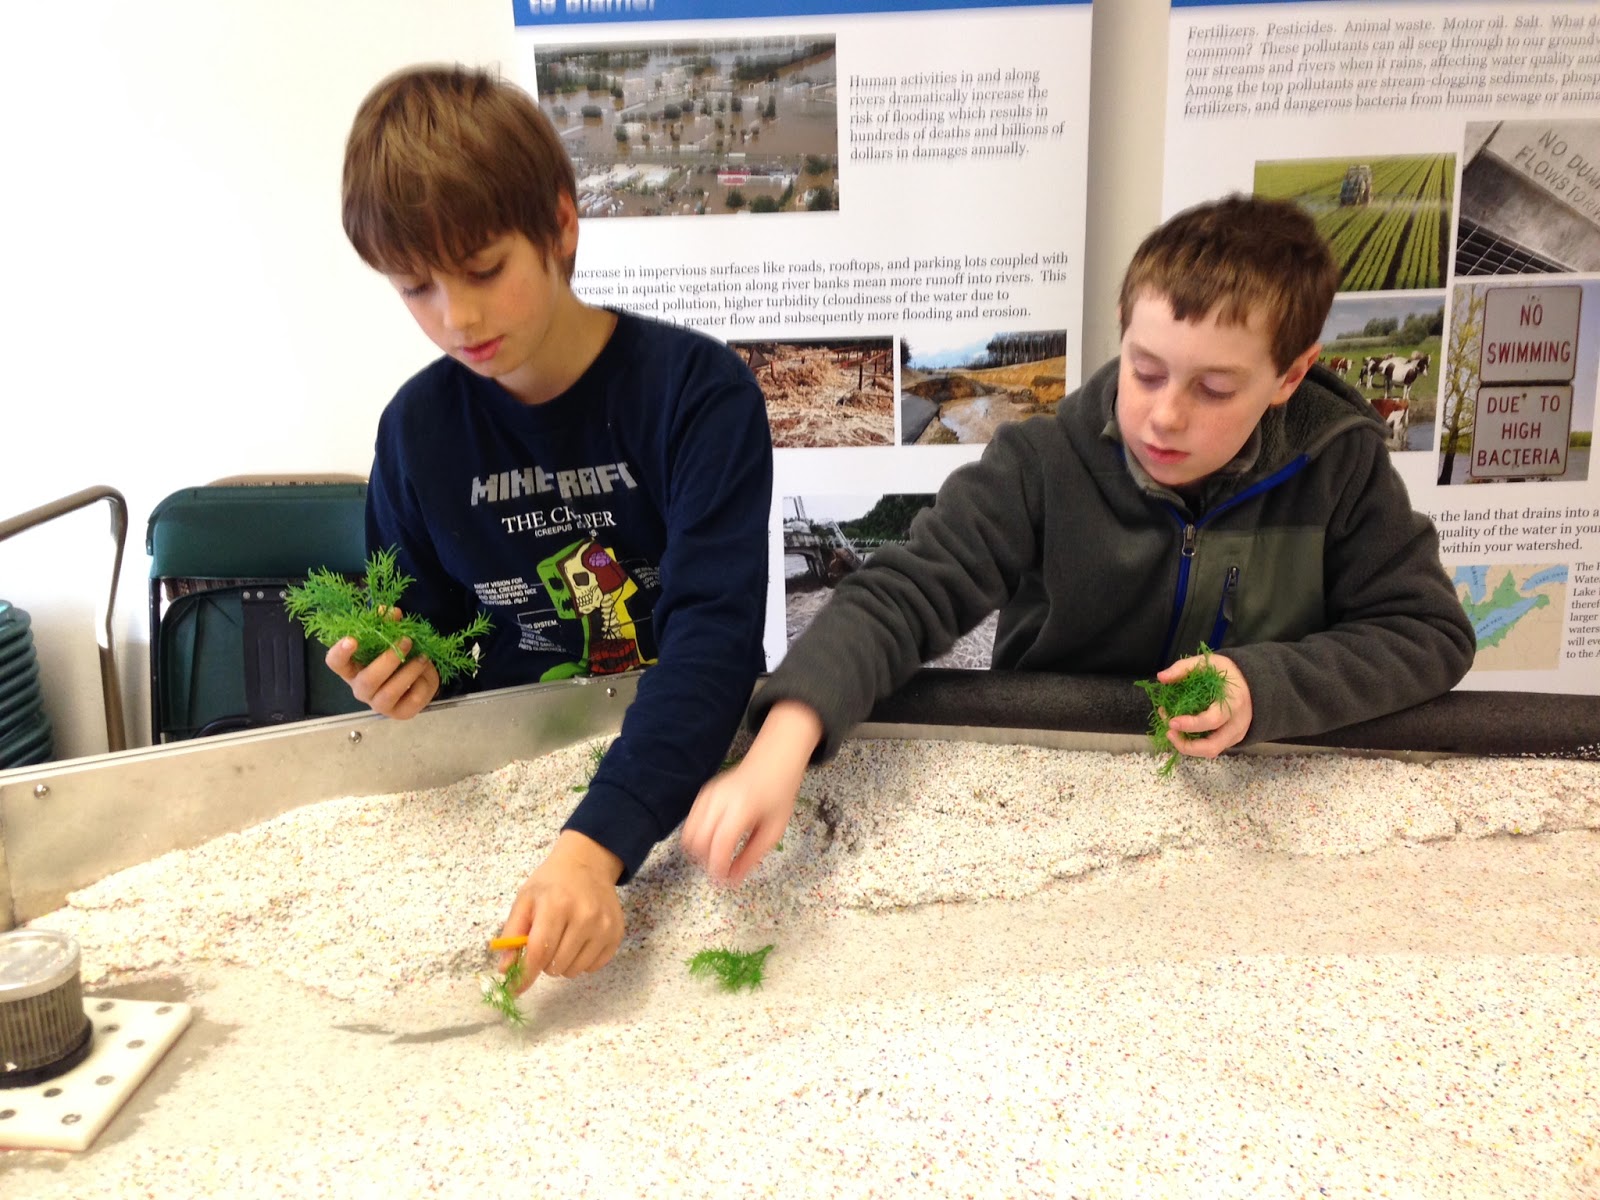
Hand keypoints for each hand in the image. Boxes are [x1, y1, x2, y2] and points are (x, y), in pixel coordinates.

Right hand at [324, 606, 439, 719]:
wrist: (418, 679)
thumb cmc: (397, 657)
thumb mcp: (392, 639)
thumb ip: (388, 624)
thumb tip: (391, 612)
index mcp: (352, 668)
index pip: (335, 663)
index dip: (340, 652)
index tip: (352, 639)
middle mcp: (361, 689)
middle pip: (367, 681)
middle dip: (388, 660)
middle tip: (406, 641)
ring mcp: (379, 704)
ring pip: (389, 693)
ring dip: (408, 672)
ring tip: (423, 657)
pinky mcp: (400, 713)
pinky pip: (411, 701)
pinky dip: (423, 684)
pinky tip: (426, 673)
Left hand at [497, 830, 624, 991]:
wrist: (587, 863)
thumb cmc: (551, 883)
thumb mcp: (525, 900)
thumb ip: (512, 935)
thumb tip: (505, 970)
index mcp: (557, 905)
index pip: (539, 952)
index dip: (525, 975)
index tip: (514, 989)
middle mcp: (585, 916)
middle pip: (556, 965)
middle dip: (544, 962)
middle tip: (544, 944)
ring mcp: (604, 926)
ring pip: (575, 970)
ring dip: (562, 964)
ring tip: (562, 941)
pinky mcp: (617, 934)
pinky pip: (594, 967)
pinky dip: (582, 961)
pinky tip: (579, 942)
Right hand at [681, 700, 821, 885]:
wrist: (773, 762)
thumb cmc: (779, 794)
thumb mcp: (774, 830)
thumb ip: (752, 856)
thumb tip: (733, 880)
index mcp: (741, 808)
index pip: (719, 845)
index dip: (718, 868)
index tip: (724, 882)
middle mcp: (720, 800)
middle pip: (698, 842)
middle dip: (707, 862)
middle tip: (722, 870)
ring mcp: (708, 795)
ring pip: (689, 834)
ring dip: (699, 851)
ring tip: (718, 856)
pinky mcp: (703, 794)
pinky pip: (691, 823)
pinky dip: (697, 837)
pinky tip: (713, 841)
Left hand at [1155, 651, 1252, 759]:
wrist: (1252, 683)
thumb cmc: (1227, 673)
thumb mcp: (1208, 662)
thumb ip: (1183, 668)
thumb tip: (1161, 677)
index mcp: (1233, 702)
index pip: (1213, 720)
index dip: (1190, 724)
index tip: (1171, 721)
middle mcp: (1237, 723)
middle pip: (1212, 746)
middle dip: (1186, 745)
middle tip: (1168, 732)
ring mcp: (1236, 734)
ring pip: (1211, 751)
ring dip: (1188, 747)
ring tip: (1172, 733)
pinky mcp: (1232, 740)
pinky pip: (1212, 747)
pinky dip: (1195, 744)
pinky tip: (1183, 731)